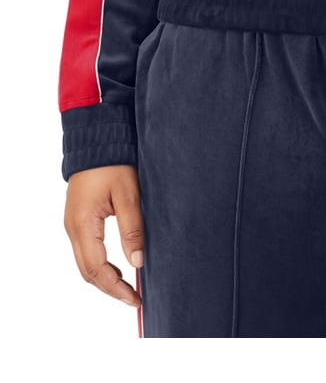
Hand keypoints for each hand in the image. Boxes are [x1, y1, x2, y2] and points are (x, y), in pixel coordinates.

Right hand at [64, 165, 143, 307]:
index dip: (116, 288)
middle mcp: (73, 229)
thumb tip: (138, 263)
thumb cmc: (113, 163)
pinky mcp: (78, 220)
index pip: (97, 269)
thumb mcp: (129, 194)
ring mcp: (73, 225)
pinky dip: (100, 264)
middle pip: (88, 272)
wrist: (96, 140)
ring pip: (85, 263)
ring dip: (105, 278)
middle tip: (134, 298)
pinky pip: (86, 251)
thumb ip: (133, 229)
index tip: (135, 299)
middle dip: (110, 288)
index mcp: (83, 225)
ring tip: (129, 287)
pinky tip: (118, 267)